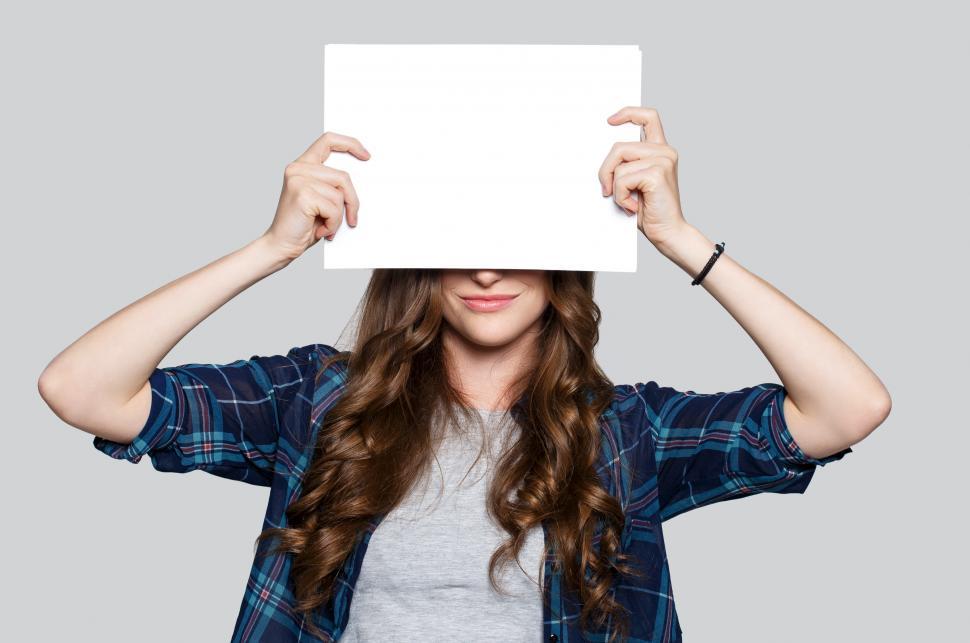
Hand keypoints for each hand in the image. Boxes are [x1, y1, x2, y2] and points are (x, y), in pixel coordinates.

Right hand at [262, 131, 370, 260]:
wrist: (281, 245)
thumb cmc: (303, 225)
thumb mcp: (321, 200)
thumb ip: (333, 186)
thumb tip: (361, 182)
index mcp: (302, 166)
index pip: (328, 141)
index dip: (350, 144)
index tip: (366, 156)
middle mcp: (298, 169)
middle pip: (343, 176)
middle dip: (352, 201)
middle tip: (352, 218)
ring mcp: (298, 180)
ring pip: (339, 194)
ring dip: (339, 216)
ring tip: (328, 227)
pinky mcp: (302, 194)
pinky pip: (334, 208)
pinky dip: (333, 223)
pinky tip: (322, 230)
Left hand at [598, 106, 687, 247]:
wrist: (667, 232)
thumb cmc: (649, 211)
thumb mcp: (634, 182)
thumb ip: (626, 165)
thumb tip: (603, 158)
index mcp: (660, 150)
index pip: (648, 117)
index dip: (628, 113)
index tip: (610, 121)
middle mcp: (665, 151)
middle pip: (619, 147)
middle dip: (605, 170)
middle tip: (607, 190)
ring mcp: (663, 161)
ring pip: (619, 164)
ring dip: (615, 187)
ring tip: (627, 201)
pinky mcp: (657, 173)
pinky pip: (623, 178)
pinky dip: (621, 196)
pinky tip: (633, 206)